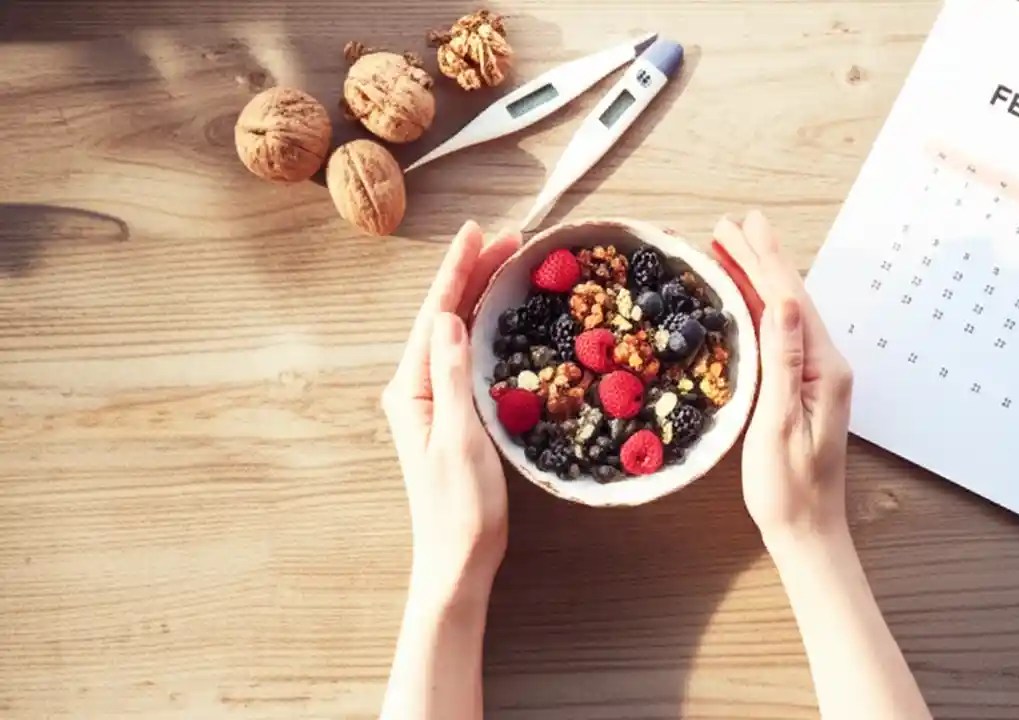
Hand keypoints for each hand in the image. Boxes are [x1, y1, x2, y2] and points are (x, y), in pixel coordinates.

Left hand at [381, 221, 520, 597]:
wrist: (458, 559)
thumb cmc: (460, 508)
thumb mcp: (459, 438)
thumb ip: (451, 376)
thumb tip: (447, 317)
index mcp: (411, 390)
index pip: (434, 315)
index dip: (456, 271)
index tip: (478, 231)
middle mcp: (417, 389)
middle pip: (444, 317)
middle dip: (473, 274)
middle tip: (509, 239)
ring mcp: (434, 402)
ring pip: (456, 333)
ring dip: (480, 296)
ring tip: (508, 264)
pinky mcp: (454, 415)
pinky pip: (467, 356)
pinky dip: (485, 328)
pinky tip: (502, 317)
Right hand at [711, 211, 853, 546]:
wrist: (806, 530)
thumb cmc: (788, 487)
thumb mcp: (780, 424)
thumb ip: (784, 361)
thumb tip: (786, 302)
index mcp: (825, 368)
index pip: (791, 299)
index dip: (765, 259)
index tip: (743, 224)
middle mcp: (827, 364)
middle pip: (791, 297)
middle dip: (760, 257)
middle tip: (732, 221)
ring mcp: (817, 375)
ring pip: (786, 312)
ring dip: (759, 277)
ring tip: (733, 246)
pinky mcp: (804, 388)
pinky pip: (781, 334)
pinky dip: (761, 307)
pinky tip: (746, 297)